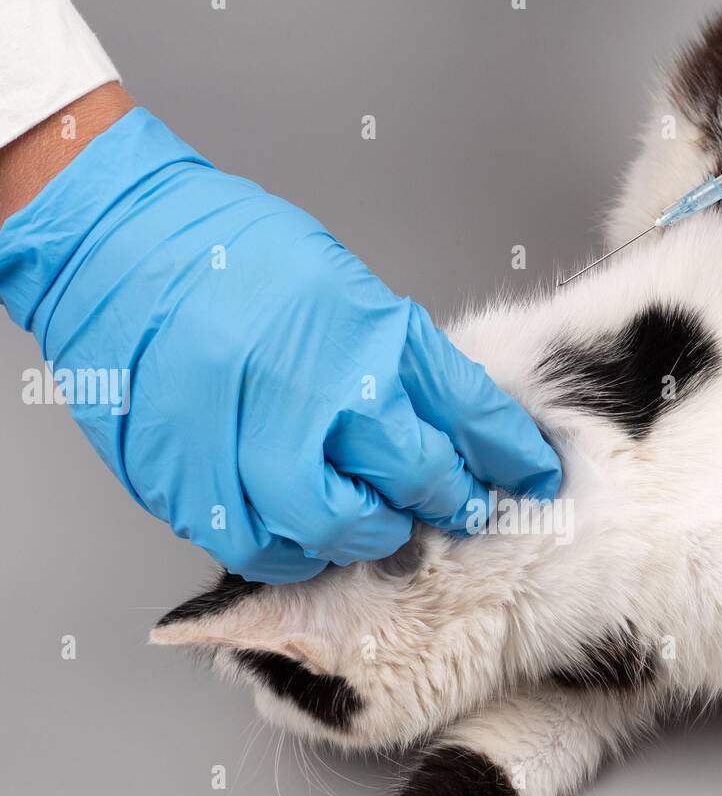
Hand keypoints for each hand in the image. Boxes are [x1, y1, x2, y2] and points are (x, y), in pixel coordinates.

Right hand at [0, 101, 560, 582]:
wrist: (115, 244)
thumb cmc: (230, 254)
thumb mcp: (342, 288)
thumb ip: (394, 361)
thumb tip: (444, 427)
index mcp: (367, 335)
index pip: (467, 418)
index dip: (508, 460)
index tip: (532, 480)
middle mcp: (319, 390)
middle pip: (411, 486)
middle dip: (438, 507)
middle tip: (440, 511)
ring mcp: (252, 437)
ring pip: (333, 531)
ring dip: (358, 539)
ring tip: (358, 523)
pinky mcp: (191, 475)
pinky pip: (256, 544)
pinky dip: (282, 550)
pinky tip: (289, 529)